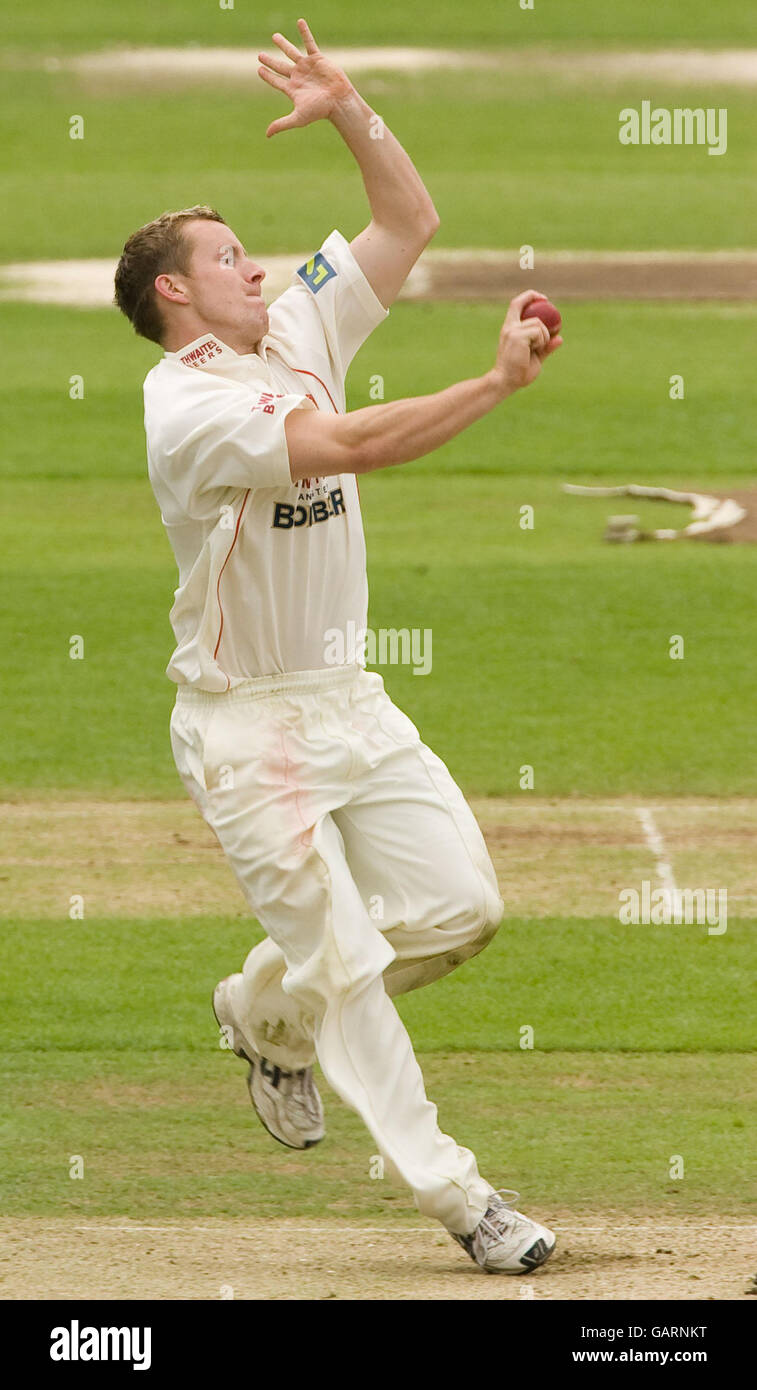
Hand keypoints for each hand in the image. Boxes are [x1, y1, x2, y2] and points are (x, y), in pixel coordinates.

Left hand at [258, 17, 354, 137]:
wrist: (338, 101)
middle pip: (280, 66)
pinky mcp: (317, 59)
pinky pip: (309, 42)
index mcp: (292, 89)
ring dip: (282, 44)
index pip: (276, 81)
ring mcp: (307, 67)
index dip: (267, 76)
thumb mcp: (298, 117)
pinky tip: (299, 21)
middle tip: (260, 55)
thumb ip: (282, 124)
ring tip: (274, 36)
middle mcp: (298, 76)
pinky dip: (304, 32)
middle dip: (270, 61)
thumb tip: (267, 135)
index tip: (259, 70)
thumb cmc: (319, 111)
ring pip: (291, 52)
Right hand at [490, 290, 562, 396]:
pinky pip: (538, 332)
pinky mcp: (517, 336)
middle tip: (548, 304)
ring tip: (537, 348)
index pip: (516, 304)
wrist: (505, 382)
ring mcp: (512, 331)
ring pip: (538, 323)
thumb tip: (560, 338)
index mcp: (509, 329)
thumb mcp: (535, 358)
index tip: (542, 299)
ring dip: (544, 335)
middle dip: (536, 301)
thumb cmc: (518, 373)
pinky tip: (535, 350)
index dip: (529, 296)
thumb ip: (546, 347)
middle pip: (521, 304)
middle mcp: (509, 327)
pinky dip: (542, 340)